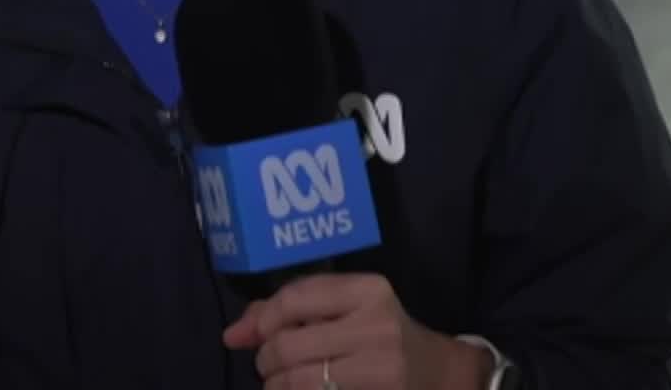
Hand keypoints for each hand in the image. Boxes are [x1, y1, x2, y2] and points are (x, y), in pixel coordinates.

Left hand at [221, 273, 488, 389]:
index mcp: (368, 290)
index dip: (264, 320)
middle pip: (289, 345)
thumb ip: (287, 311)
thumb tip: (232, 334)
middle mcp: (377, 325)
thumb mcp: (343, 309)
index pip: (295, 298)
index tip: (254, 335)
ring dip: (277, 386)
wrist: (438, 375)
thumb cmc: (380, 334)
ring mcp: (381, 368)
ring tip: (283, 384)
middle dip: (267, 360)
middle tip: (272, 365)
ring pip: (297, 382)